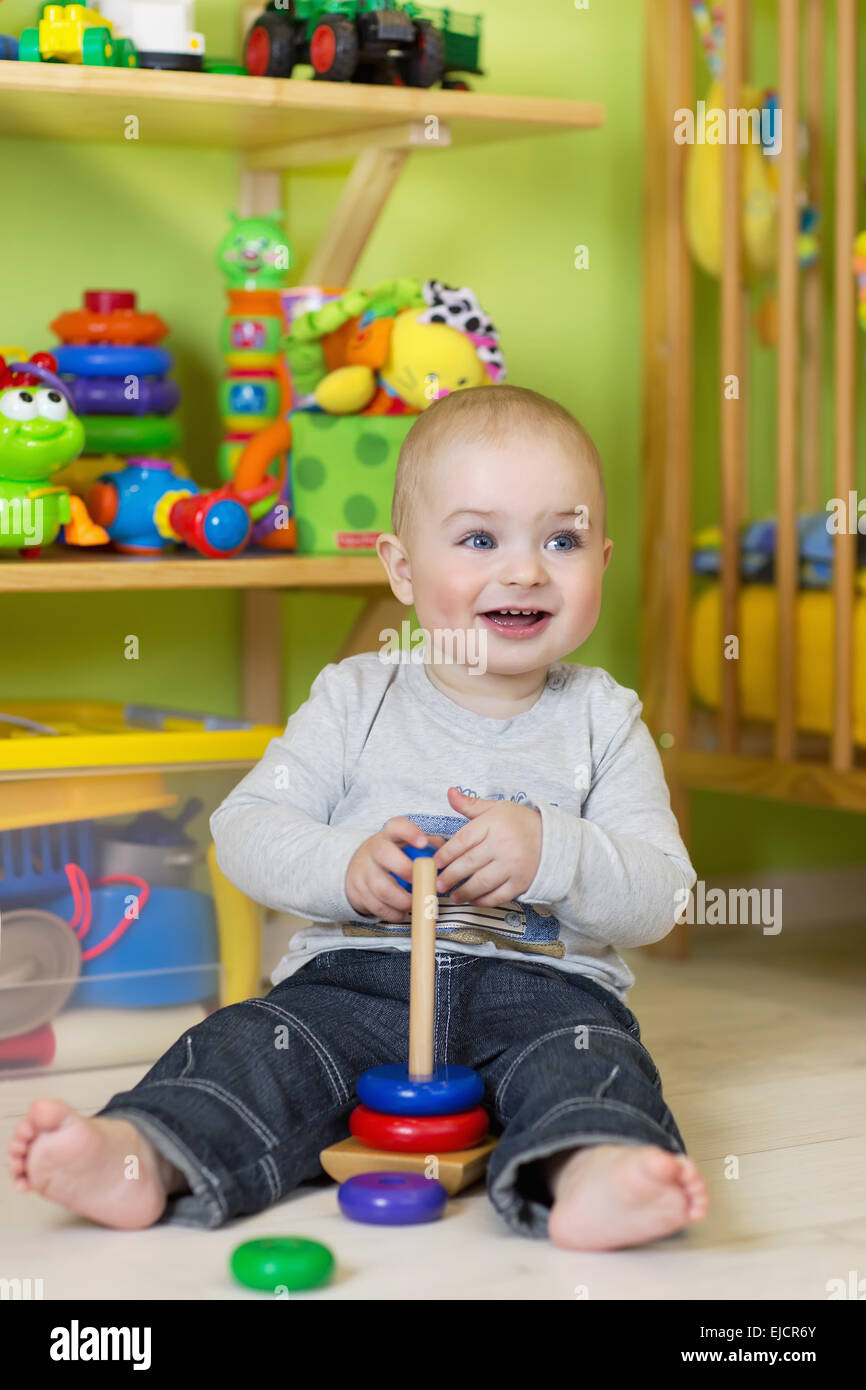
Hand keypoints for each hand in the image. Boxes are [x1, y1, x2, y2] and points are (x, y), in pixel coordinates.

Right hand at [346, 818, 446, 922]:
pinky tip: (402, 913)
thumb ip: (431, 846)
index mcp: (390, 835)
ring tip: (416, 904)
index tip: (423, 843)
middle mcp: (374, 849)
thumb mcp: (408, 844)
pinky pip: (376, 906)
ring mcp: (363, 870)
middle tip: (422, 883)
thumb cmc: (394, 855)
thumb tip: (448, 857)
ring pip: (382, 888)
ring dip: (403, 901)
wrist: (359, 867)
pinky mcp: (357, 891)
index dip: (410, 833)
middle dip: (406, 871)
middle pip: (384, 854)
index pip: (397, 826)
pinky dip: (393, 914)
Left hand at [432, 788, 541, 908]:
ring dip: (463, 892)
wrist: (553, 838)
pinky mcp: (521, 882)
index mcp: (493, 824)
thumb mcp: (496, 808)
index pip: (463, 840)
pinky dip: (483, 901)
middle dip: (450, 876)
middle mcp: (502, 845)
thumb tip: (450, 793)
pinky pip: (497, 896)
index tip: (435, 863)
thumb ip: (470, 804)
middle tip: (438, 884)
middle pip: (469, 863)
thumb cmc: (520, 822)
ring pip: (481, 883)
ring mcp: (512, 866)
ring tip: (453, 895)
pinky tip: (473, 900)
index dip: (445, 854)